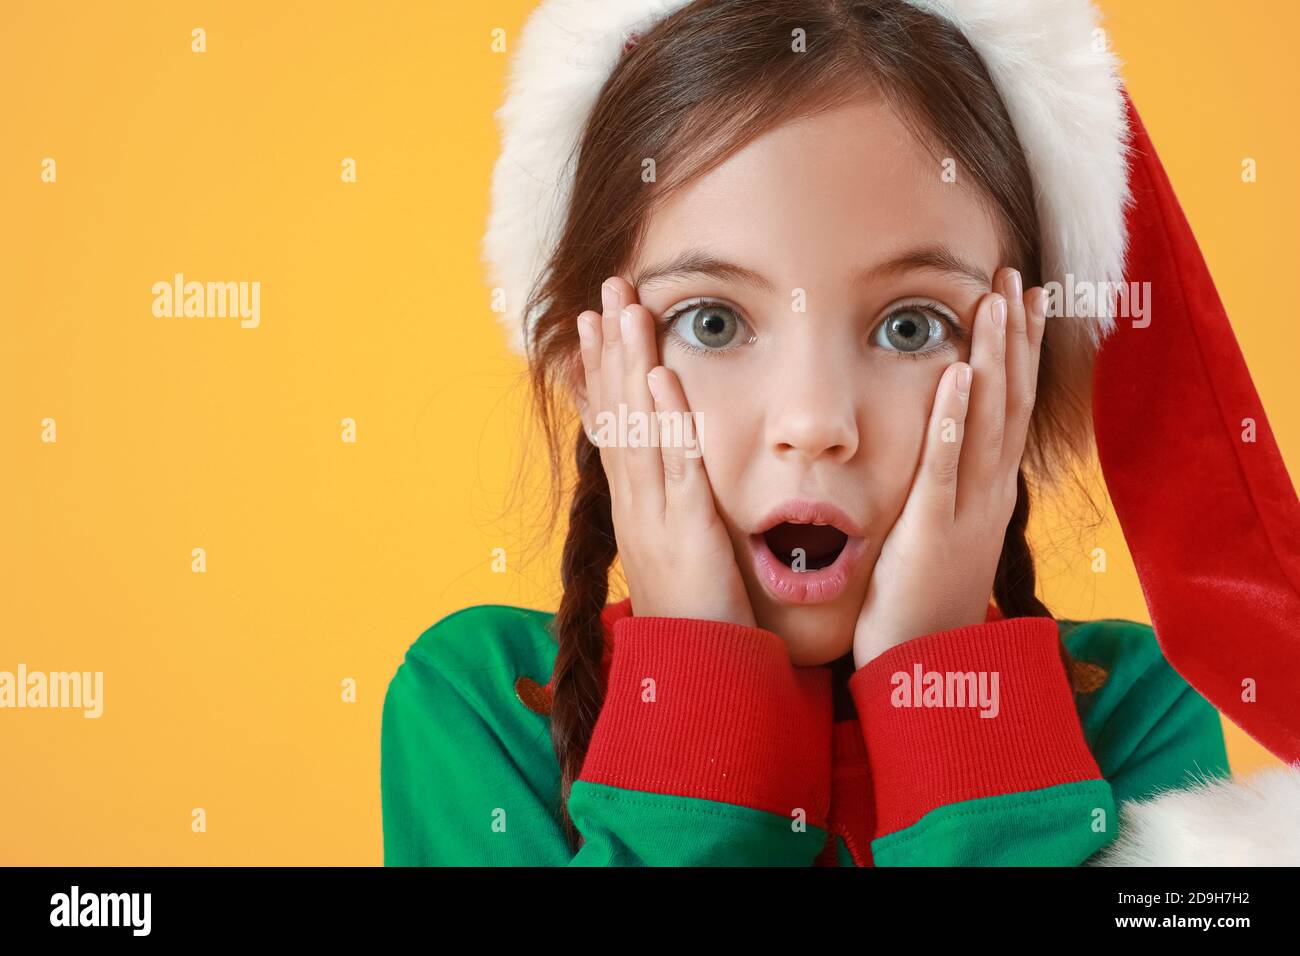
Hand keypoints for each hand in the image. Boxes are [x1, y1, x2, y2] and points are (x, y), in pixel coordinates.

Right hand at [576, 275, 755, 626]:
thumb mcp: (674, 553)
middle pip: (617, 414)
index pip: (611, 426)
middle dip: (611, 350)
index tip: (593, 326)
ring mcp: (655, 516)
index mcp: (633, 507)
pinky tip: (664, 378)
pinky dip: (667, 422)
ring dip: (633, 367)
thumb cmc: (695, 616)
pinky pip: (676, 468)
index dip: (601, 373)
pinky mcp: (685, 532)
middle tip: (606, 292)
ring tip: (627, 311)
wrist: (698, 675)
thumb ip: (672, 511)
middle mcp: (635, 505)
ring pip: (638, 429)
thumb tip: (667, 478)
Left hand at [853, 268, 1046, 667]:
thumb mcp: (944, 536)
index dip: (1018, 353)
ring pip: (986, 421)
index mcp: (987, 492)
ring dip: (991, 358)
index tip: (1022, 301)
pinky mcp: (931, 528)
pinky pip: (945, 464)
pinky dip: (954, 417)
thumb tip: (942, 454)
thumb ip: (945, 492)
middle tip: (1015, 277)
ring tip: (994, 301)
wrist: (926, 670)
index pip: (1009, 409)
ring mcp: (965, 509)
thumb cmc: (923, 604)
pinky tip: (958, 372)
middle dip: (1013, 337)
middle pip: (1008, 401)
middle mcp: (987, 493)